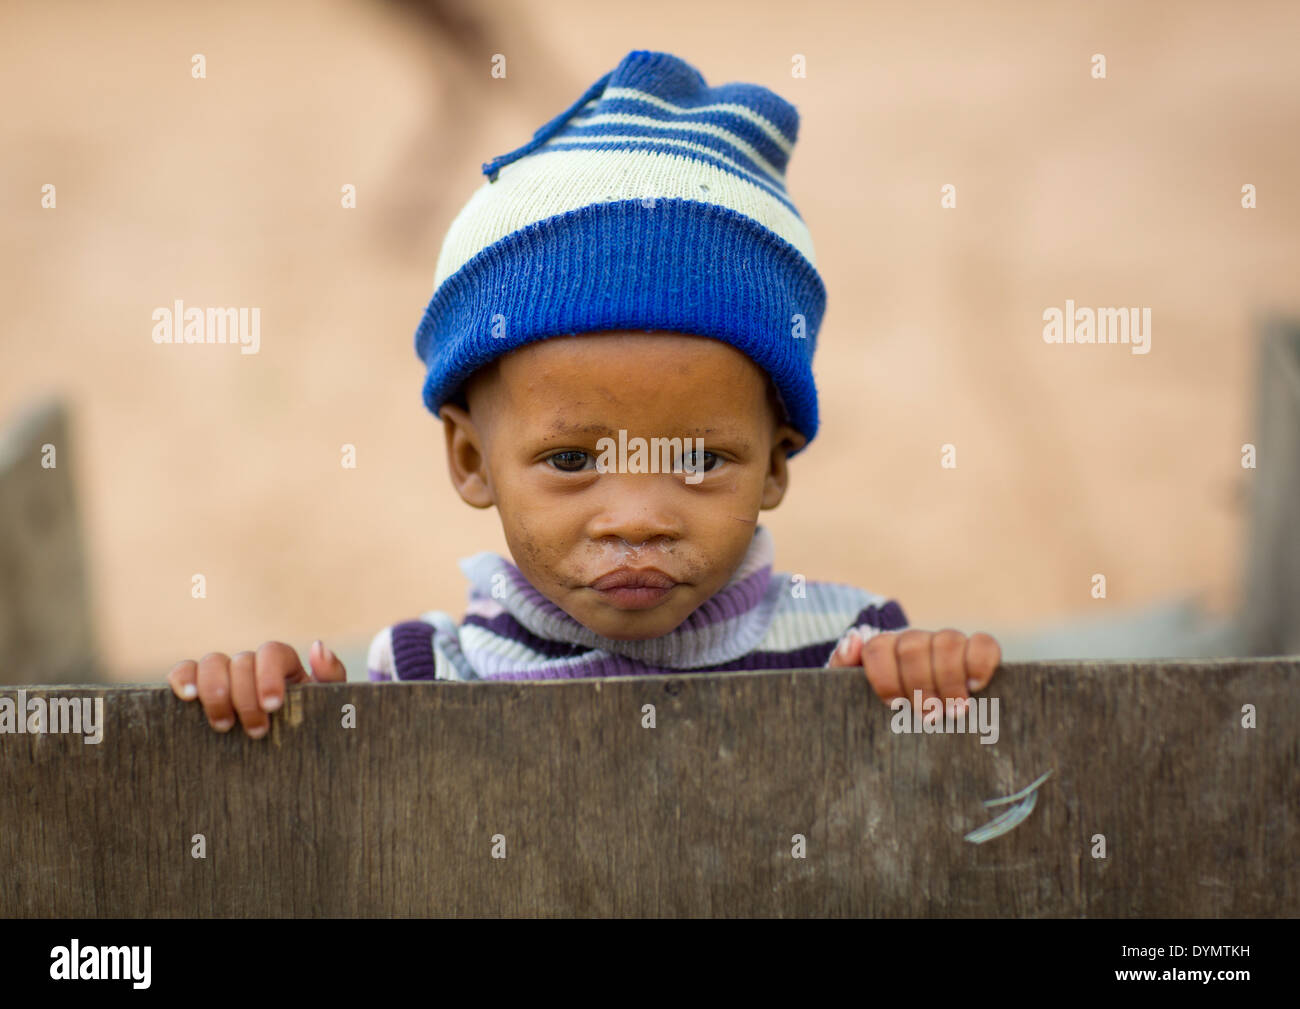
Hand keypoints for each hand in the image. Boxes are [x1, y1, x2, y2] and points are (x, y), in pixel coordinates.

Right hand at [167, 640, 345, 738]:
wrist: (290, 757)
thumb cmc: (310, 728)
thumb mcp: (329, 706)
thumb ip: (331, 676)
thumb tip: (318, 647)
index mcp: (283, 665)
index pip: (273, 652)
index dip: (269, 676)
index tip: (273, 706)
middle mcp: (251, 665)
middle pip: (241, 660)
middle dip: (246, 696)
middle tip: (256, 731)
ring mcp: (223, 675)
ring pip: (211, 662)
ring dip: (215, 691)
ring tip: (223, 725)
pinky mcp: (198, 690)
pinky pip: (184, 672)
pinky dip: (182, 679)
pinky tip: (187, 699)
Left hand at [828, 628, 1000, 714]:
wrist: (911, 719)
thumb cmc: (881, 710)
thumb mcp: (855, 694)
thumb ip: (844, 667)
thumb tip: (854, 640)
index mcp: (884, 649)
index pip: (878, 648)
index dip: (885, 677)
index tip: (892, 705)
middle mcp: (915, 642)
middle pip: (913, 646)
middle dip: (919, 684)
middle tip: (928, 716)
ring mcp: (947, 645)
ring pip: (948, 641)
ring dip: (950, 678)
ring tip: (954, 711)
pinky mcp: (978, 652)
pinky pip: (984, 644)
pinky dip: (980, 662)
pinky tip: (976, 686)